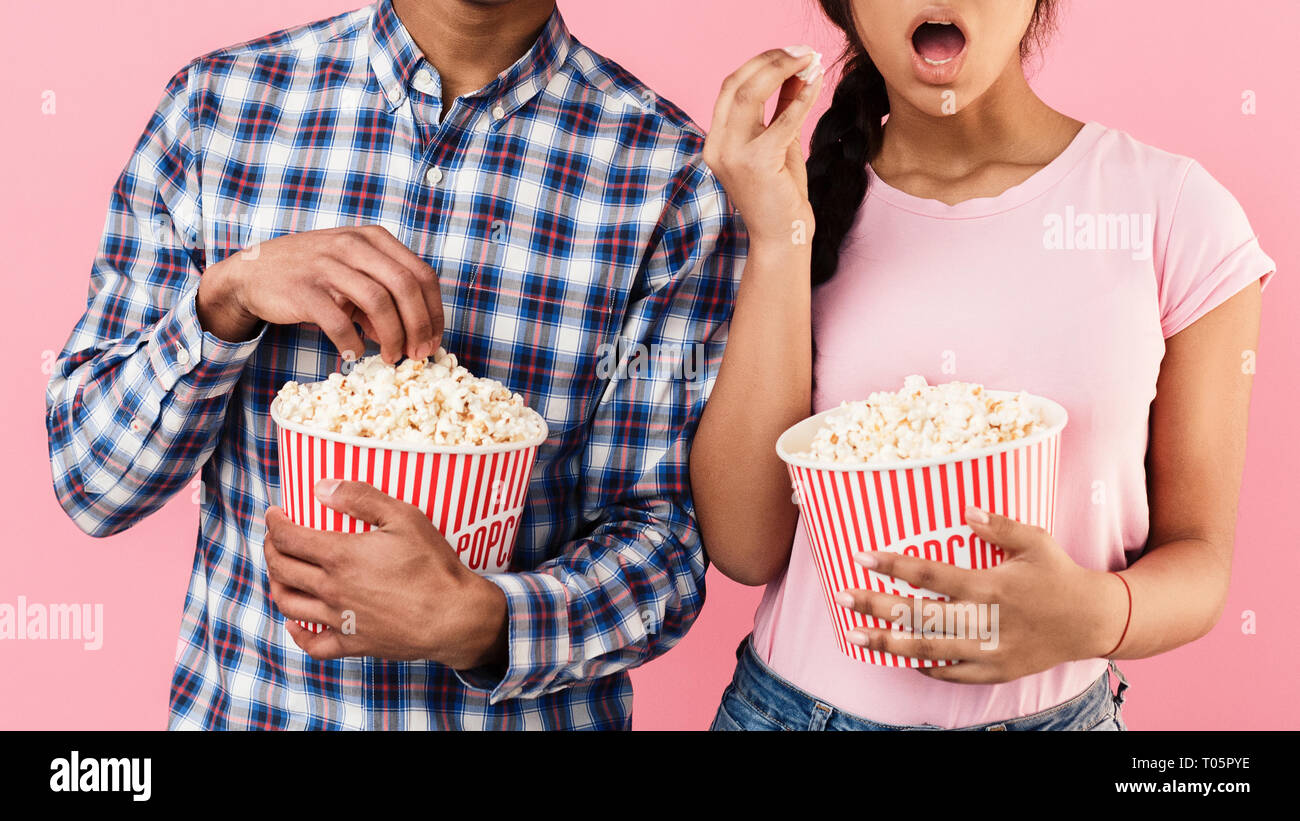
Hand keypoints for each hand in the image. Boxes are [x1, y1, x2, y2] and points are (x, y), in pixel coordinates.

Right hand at [197, 225, 443, 363]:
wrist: (253, 273)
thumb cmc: (313, 275)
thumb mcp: (353, 274)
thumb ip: (384, 298)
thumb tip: (412, 335)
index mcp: (373, 239)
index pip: (421, 274)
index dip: (434, 311)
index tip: (435, 339)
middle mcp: (353, 245)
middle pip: (405, 286)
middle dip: (420, 326)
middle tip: (419, 354)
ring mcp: (327, 264)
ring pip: (378, 302)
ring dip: (392, 336)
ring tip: (392, 357)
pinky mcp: (304, 288)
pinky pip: (339, 321)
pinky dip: (353, 342)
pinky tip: (355, 352)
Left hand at [263, 479, 507, 668]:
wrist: (454, 616)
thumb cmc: (433, 565)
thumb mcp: (405, 517)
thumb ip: (361, 498)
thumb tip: (322, 488)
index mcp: (341, 556)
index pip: (289, 538)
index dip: (274, 523)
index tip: (274, 514)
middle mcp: (332, 589)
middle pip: (281, 569)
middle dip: (270, 549)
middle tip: (275, 538)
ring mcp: (340, 620)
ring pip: (288, 604)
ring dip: (276, 584)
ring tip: (281, 572)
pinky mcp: (353, 643)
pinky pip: (312, 644)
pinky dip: (297, 633)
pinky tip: (296, 622)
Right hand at [703, 46, 823, 247]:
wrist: (782, 237)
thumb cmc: (780, 195)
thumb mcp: (779, 143)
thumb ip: (781, 108)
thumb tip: (795, 70)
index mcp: (717, 140)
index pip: (731, 88)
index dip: (759, 64)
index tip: (789, 52)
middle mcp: (718, 146)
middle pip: (736, 84)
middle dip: (771, 60)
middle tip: (801, 50)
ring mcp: (732, 155)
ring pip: (750, 94)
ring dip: (783, 69)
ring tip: (809, 59)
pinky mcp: (756, 163)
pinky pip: (781, 120)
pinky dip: (801, 98)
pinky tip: (816, 82)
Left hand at [834, 507, 1129, 683]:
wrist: (1092, 622)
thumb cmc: (1059, 575)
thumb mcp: (1035, 541)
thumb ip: (999, 526)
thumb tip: (965, 510)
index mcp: (991, 585)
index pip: (931, 576)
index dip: (894, 566)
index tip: (861, 557)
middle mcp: (985, 621)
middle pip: (920, 616)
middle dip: (876, 607)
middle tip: (841, 597)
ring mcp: (989, 651)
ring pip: (929, 649)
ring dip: (888, 643)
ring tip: (855, 635)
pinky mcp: (996, 671)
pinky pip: (953, 673)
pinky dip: (926, 666)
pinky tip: (902, 657)